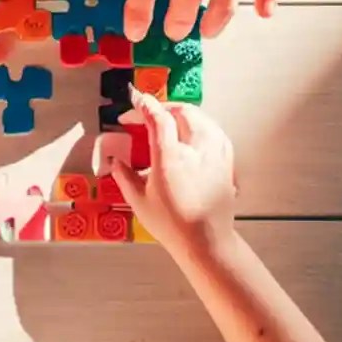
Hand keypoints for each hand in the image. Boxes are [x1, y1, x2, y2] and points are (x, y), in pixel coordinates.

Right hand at [111, 88, 238, 256]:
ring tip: (167, 120)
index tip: (136, 100)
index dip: (145, 106)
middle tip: (147, 114)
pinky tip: (190, 133)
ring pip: (200, 117)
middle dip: (162, 108)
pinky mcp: (226, 159)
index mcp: (171, 159)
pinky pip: (213, 130)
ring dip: (181, 113)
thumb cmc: (173, 225)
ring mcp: (215, 153)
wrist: (207, 241)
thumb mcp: (139, 201)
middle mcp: (196, 151)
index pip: (158, 118)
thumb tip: (115, 162)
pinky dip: (198, 124)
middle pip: (182, 111)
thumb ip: (124, 176)